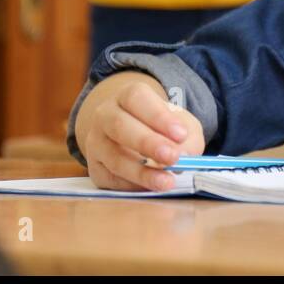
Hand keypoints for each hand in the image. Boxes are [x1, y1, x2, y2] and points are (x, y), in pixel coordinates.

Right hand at [77, 73, 204, 190]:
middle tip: (173, 157)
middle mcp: (105, 115)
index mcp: (127, 96)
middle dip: (148, 143)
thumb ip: (188, 138)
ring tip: (167, 182)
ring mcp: (96, 142)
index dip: (158, 116)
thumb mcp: (181, 125)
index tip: (181, 134)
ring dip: (142, 172)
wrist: (135, 137)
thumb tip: (184, 156)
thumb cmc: (162, 127)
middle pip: (120, 125)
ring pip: (114, 157)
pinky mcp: (95, 168)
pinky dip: (133, 185)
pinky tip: (151, 187)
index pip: (137, 98)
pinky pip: (111, 178)